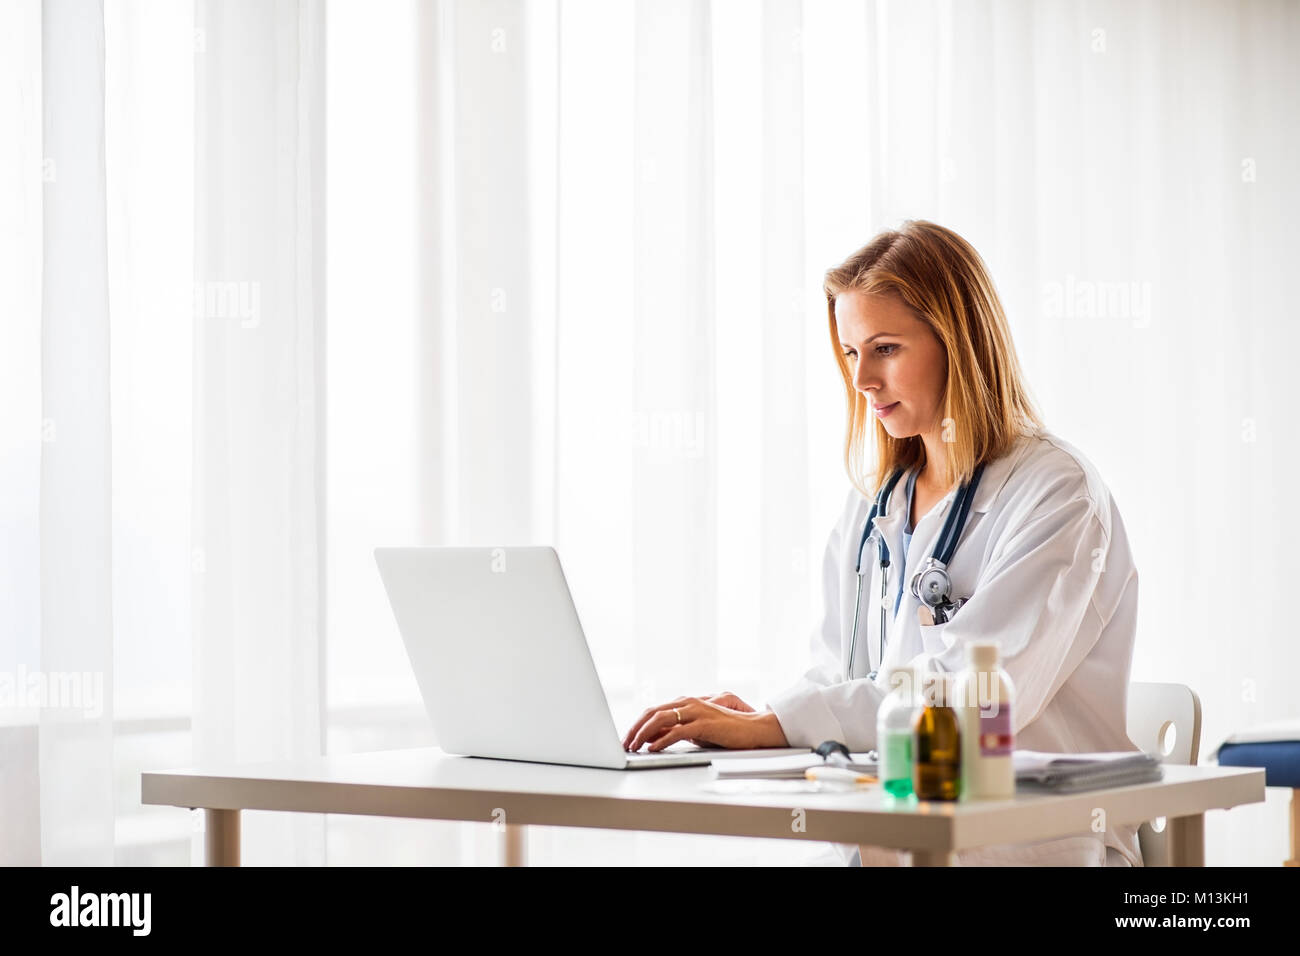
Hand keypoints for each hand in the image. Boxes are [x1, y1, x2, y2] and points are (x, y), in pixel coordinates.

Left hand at [621, 695, 788, 752]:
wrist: (754, 728)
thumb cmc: (727, 730)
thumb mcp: (697, 730)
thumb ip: (677, 731)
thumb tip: (654, 739)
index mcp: (686, 702)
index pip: (654, 710)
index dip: (638, 723)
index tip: (628, 737)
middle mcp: (689, 703)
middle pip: (653, 712)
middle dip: (635, 728)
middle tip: (625, 743)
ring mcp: (697, 711)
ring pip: (661, 719)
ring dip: (644, 734)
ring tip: (635, 746)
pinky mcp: (705, 724)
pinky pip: (678, 732)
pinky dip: (662, 740)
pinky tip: (653, 748)